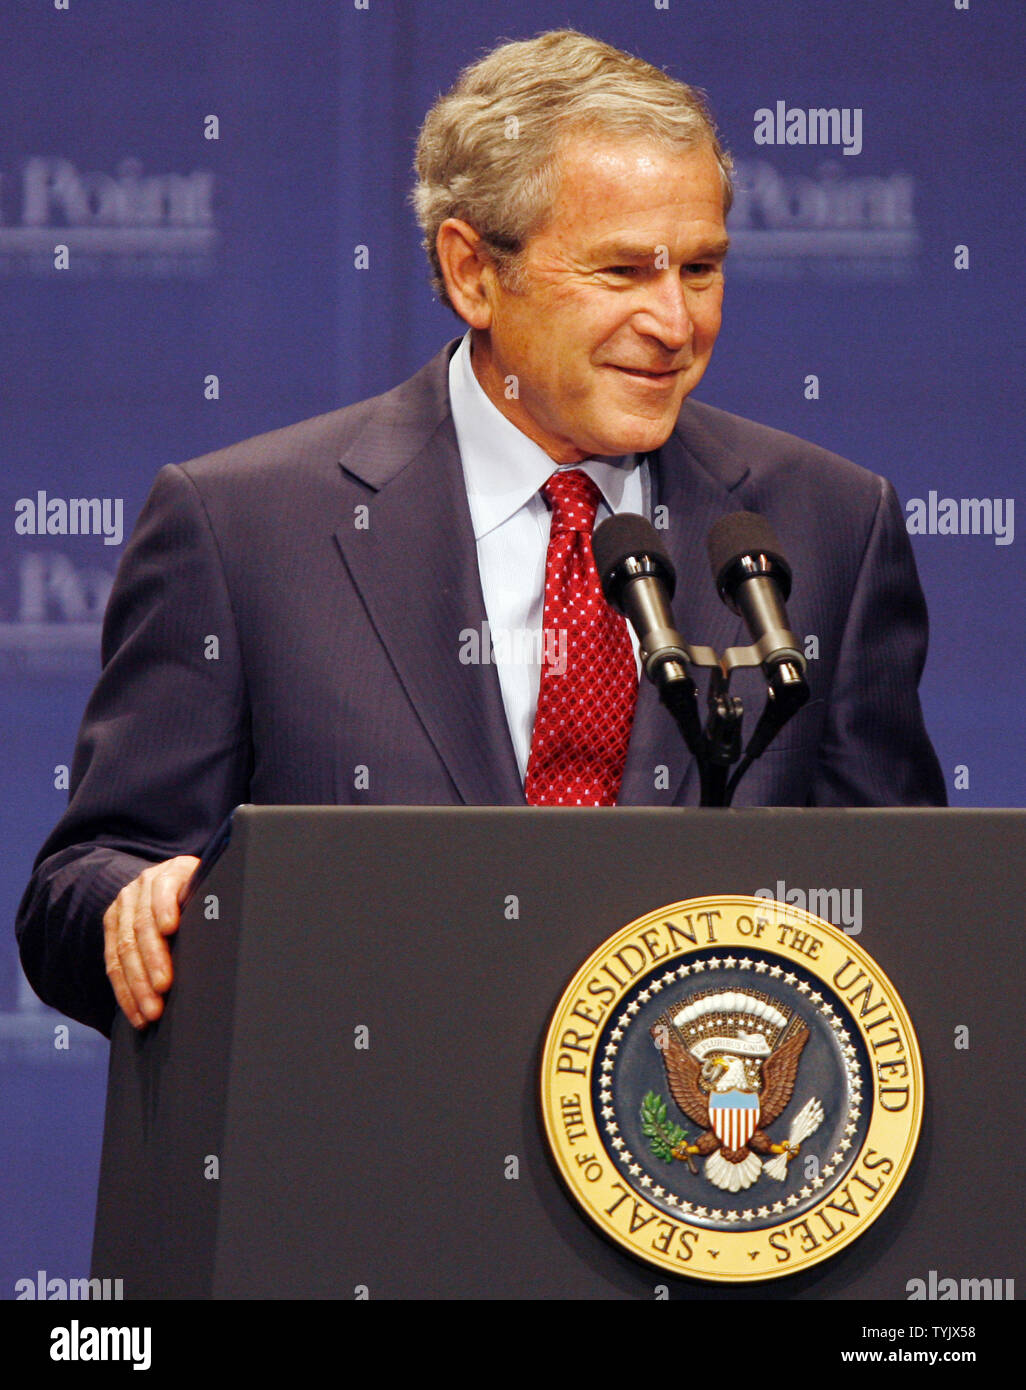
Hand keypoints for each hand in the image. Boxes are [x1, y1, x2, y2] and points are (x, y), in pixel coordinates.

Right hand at [103, 855, 200, 1029]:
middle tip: (164, 988)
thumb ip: (216, 905)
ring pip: (123, 949)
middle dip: (152, 960)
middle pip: (142, 925)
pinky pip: (112, 963)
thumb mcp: (212, 890)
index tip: (171, 928)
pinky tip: (136, 1012)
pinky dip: (125, 992)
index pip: (164, 888)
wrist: (169, 884)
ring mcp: (123, 905)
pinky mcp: (111, 925)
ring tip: (151, 1011)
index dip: (165, 907)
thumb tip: (239, 932)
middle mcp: (142, 885)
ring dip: (137, 984)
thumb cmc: (204, 895)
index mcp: (173, 871)